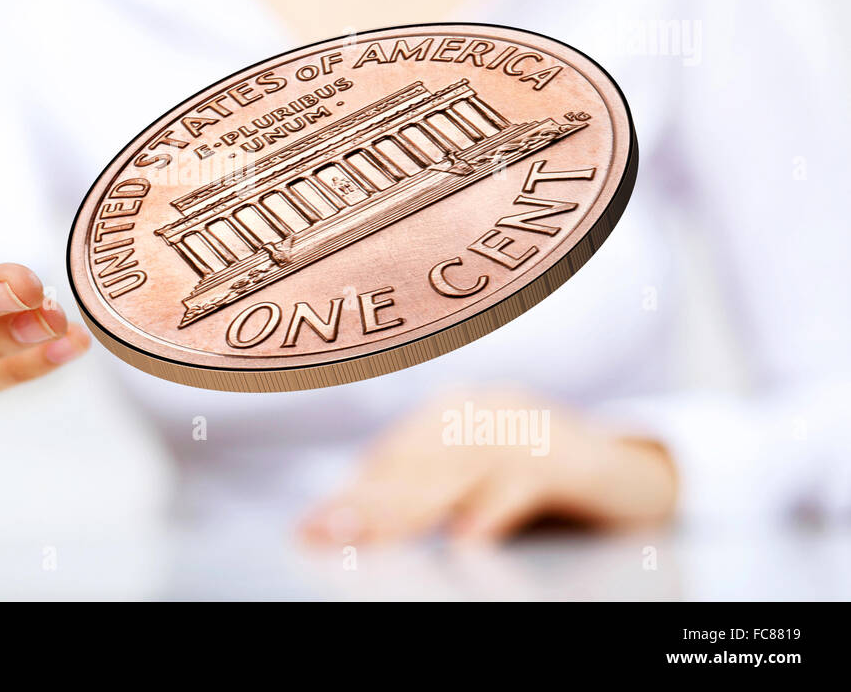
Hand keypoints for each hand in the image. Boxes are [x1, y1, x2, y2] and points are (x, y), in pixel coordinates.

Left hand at [300, 389, 676, 543]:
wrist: (637, 475)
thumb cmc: (543, 484)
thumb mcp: (478, 483)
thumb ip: (428, 491)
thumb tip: (355, 522)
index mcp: (456, 411)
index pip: (392, 455)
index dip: (352, 492)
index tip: (312, 528)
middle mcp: (485, 409)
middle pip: (415, 460)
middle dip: (367, 501)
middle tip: (328, 535)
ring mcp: (527, 426)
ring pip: (457, 467)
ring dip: (413, 507)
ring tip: (374, 539)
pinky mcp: (569, 457)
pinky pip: (521, 482)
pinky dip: (491, 510)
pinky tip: (464, 539)